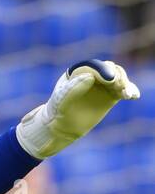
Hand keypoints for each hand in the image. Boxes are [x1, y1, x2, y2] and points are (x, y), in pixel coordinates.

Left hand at [16, 58, 139, 158]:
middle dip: (116, 76)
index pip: (94, 67)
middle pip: (110, 70)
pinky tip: (134, 96)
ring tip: (127, 94)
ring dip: (125, 84)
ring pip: (118, 79)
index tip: (109, 79)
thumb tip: (91, 77)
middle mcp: (93, 74)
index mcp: (79, 71)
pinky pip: (122, 91)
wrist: (61, 126)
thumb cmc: (58, 110)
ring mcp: (103, 85)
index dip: (103, 70)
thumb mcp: (62, 99)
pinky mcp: (111, 96)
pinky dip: (130, 91)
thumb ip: (74, 87)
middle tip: (120, 86)